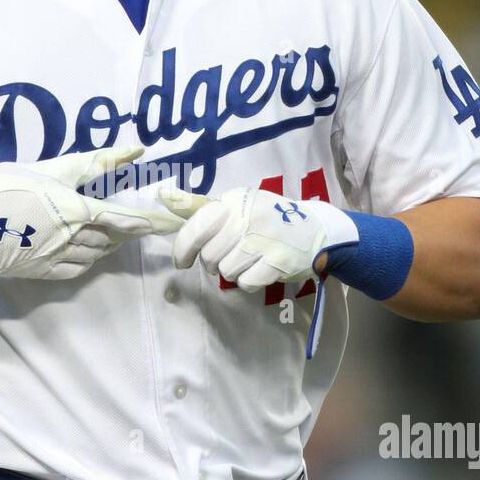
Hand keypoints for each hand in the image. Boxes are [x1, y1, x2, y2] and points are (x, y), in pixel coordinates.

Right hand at [0, 144, 182, 280]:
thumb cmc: (2, 188)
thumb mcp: (46, 168)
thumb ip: (90, 163)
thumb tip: (134, 151)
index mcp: (71, 209)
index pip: (119, 217)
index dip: (145, 221)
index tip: (165, 223)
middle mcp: (69, 237)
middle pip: (110, 237)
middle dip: (125, 230)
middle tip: (136, 224)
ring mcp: (56, 257)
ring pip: (95, 253)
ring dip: (107, 243)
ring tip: (111, 233)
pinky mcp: (43, 271)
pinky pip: (78, 269)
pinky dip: (88, 258)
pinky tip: (88, 249)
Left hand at [158, 185, 357, 291]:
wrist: (316, 231)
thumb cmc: (267, 219)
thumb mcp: (236, 206)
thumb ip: (199, 206)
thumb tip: (163, 196)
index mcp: (233, 201)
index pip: (195, 228)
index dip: (183, 249)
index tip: (182, 261)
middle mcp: (247, 217)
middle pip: (209, 256)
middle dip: (215, 262)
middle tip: (231, 256)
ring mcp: (263, 240)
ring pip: (226, 272)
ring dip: (234, 272)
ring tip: (249, 260)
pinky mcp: (277, 262)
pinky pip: (245, 283)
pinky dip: (250, 282)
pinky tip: (261, 269)